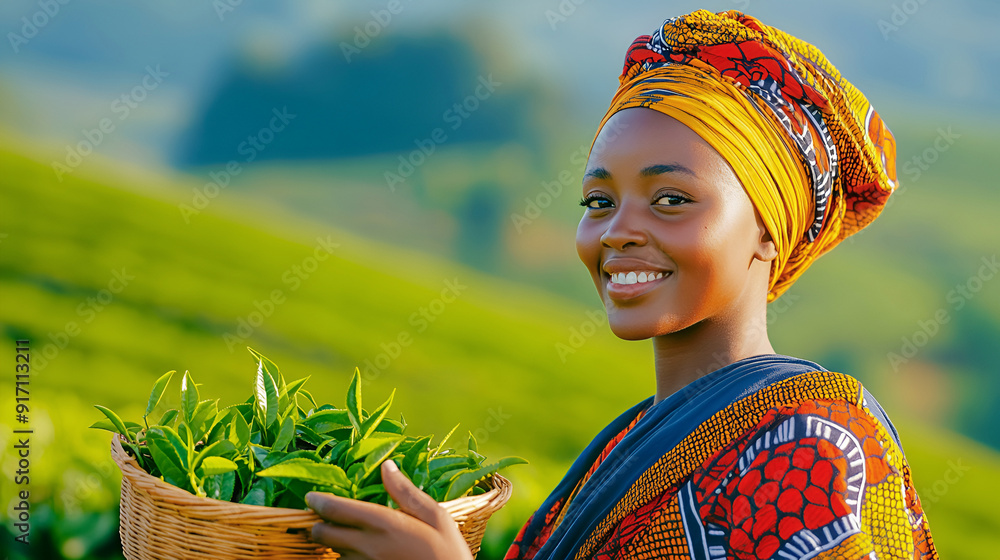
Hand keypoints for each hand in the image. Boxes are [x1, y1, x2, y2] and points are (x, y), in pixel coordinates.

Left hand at [306, 459, 474, 559]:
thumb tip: (386, 465)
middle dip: (319, 525)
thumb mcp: (436, 516)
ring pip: (334, 554)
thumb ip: (406, 492)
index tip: (311, 498)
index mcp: (384, 524)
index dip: (318, 502)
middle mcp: (367, 547)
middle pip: (323, 534)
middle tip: (325, 520)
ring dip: (337, 546)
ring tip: (351, 540)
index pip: (336, 509)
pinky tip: (365, 557)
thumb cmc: (448, 553)